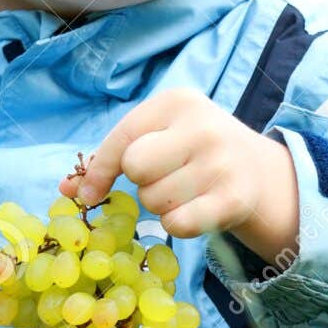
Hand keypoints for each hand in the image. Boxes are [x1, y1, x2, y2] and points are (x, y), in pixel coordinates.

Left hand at [58, 89, 299, 262]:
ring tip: (185, 191)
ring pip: (155, 200)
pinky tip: (195, 209)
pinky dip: (178, 225)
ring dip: (160, 205)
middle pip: (137, 168)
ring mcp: (221, 163)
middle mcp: (203, 127)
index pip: (123, 138)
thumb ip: (112, 158)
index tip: (88, 194)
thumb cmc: (194, 151)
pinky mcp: (233, 199)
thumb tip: (67, 191)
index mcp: (179, 102)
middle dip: (141, 182)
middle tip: (162, 179)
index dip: (99, 171)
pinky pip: (177, 225)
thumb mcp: (160, 136)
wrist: (259, 171)